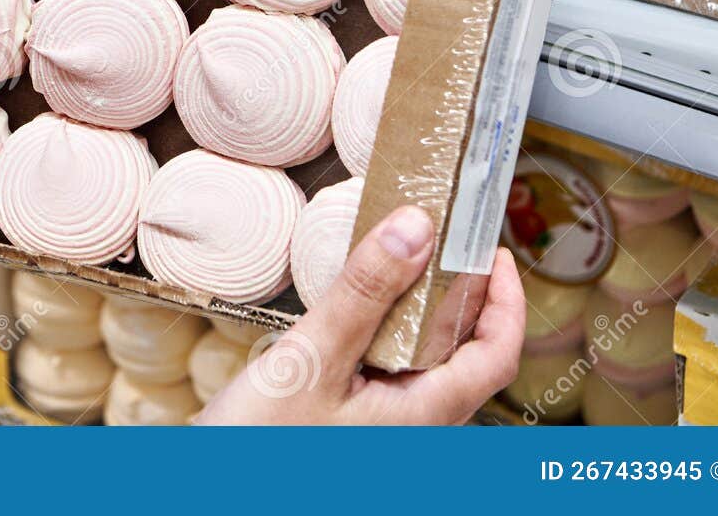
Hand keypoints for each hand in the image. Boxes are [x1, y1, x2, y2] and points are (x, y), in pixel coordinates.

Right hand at [196, 205, 524, 424]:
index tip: (492, 251)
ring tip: (402, 269)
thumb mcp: (310, 359)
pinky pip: (395, 377)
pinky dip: (392, 337)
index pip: (498, 356)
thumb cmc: (260, 448)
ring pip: (429, 367)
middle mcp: (416, 430)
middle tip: (445, 245)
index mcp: (423, 417)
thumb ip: (364, 293)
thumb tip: (415, 228)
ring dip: (426, 316)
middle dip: (466, 298)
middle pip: (468, 358)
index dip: (507, 300)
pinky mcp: (358, 431)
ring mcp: (388, 434)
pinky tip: (360, 316)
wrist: (210, 492)